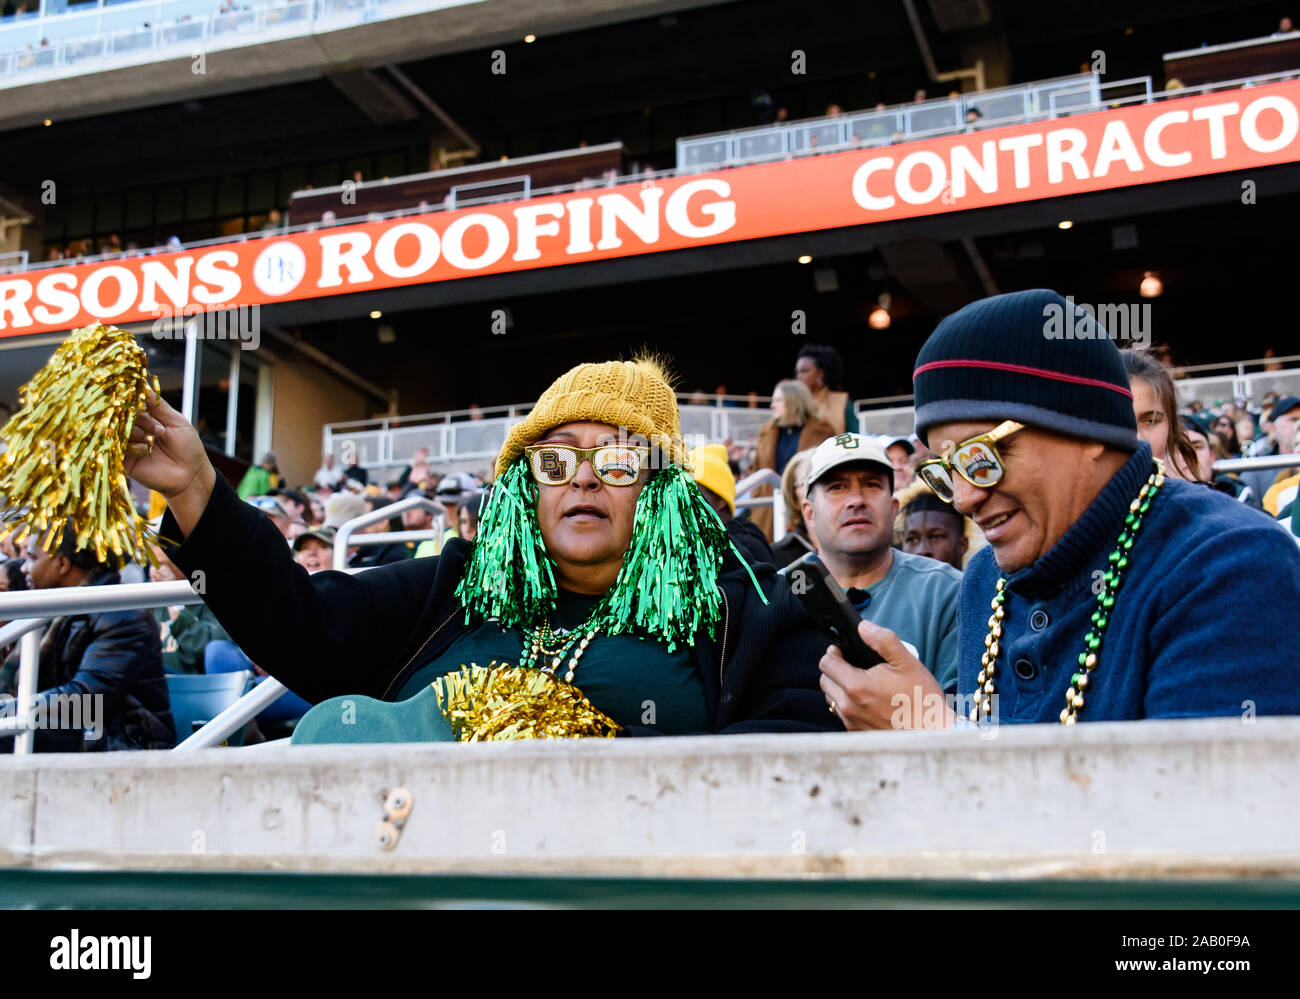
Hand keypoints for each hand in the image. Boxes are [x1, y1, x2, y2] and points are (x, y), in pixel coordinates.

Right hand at [123, 389, 215, 535]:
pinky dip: (130, 444)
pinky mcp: (122, 460)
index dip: (133, 398)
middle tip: (159, 429)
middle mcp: (133, 429)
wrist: (191, 476)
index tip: (136, 395)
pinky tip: (144, 448)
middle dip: (139, 418)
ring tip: (155, 439)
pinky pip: (115, 446)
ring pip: (118, 428)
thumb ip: (157, 404)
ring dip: (137, 431)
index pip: (131, 402)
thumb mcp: (176, 421)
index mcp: (145, 418)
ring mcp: (127, 444)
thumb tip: (142, 382)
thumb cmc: (188, 448)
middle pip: (122, 414)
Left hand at [819, 619, 953, 730]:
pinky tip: (867, 701)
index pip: (826, 664)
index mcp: (857, 686)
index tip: (842, 650)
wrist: (933, 733)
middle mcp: (849, 706)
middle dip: (834, 669)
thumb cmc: (922, 699)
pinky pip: (842, 715)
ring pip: (832, 699)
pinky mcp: (857, 733)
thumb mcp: (907, 662)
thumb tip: (863, 627)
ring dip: (839, 688)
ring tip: (861, 682)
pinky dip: (848, 705)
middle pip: (825, 681)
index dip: (833, 652)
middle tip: (852, 665)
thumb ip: (883, 640)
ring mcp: (852, 722)